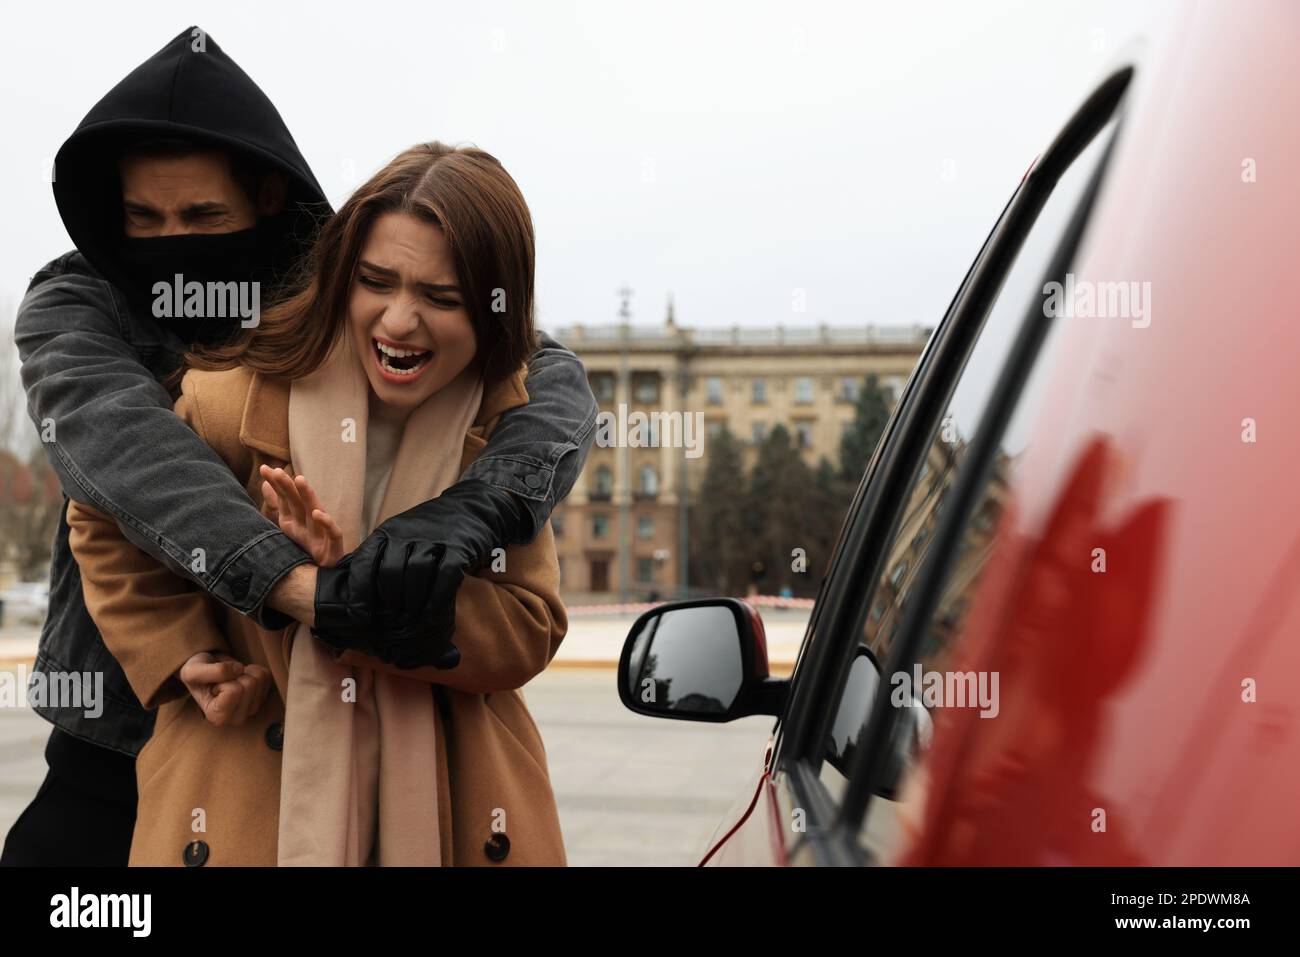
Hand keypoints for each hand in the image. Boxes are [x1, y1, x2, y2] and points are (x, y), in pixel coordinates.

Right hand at [178, 651, 272, 726]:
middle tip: (224, 680)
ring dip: (244, 672)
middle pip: (250, 684)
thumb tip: (240, 669)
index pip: (235, 691)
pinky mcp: (262, 698)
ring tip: (231, 679)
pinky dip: (253, 669)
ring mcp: (251, 709)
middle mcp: (236, 719)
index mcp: (217, 718)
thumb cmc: (197, 676)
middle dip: (236, 674)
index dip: (224, 679)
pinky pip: (266, 675)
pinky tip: (240, 677)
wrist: (204, 674)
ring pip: (260, 679)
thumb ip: (214, 671)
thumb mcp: (193, 672)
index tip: (214, 685)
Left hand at [260, 465, 344, 567]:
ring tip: (300, 480)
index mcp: (298, 518)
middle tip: (277, 471)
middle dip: (288, 485)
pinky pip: (332, 532)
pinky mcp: (334, 546)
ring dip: (308, 496)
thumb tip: (265, 485)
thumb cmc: (309, 546)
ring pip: (315, 511)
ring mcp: (322, 533)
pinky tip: (317, 514)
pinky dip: (326, 523)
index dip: (276, 483)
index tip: (264, 468)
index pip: (286, 497)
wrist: (324, 573)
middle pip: (298, 501)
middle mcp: (310, 522)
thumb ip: (279, 505)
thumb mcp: (290, 525)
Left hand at [311, 480, 525, 669]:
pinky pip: (446, 575)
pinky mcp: (460, 546)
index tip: (358, 618)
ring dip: (411, 605)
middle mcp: (408, 533)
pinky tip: (432, 617)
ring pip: (417, 574)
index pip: (365, 562)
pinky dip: (437, 599)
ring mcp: (435, 538)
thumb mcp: (398, 537)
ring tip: (407, 628)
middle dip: (386, 606)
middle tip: (387, 629)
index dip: (359, 592)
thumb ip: (376, 559)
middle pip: (390, 572)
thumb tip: (349, 590)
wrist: (471, 508)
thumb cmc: (428, 532)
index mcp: (387, 532)